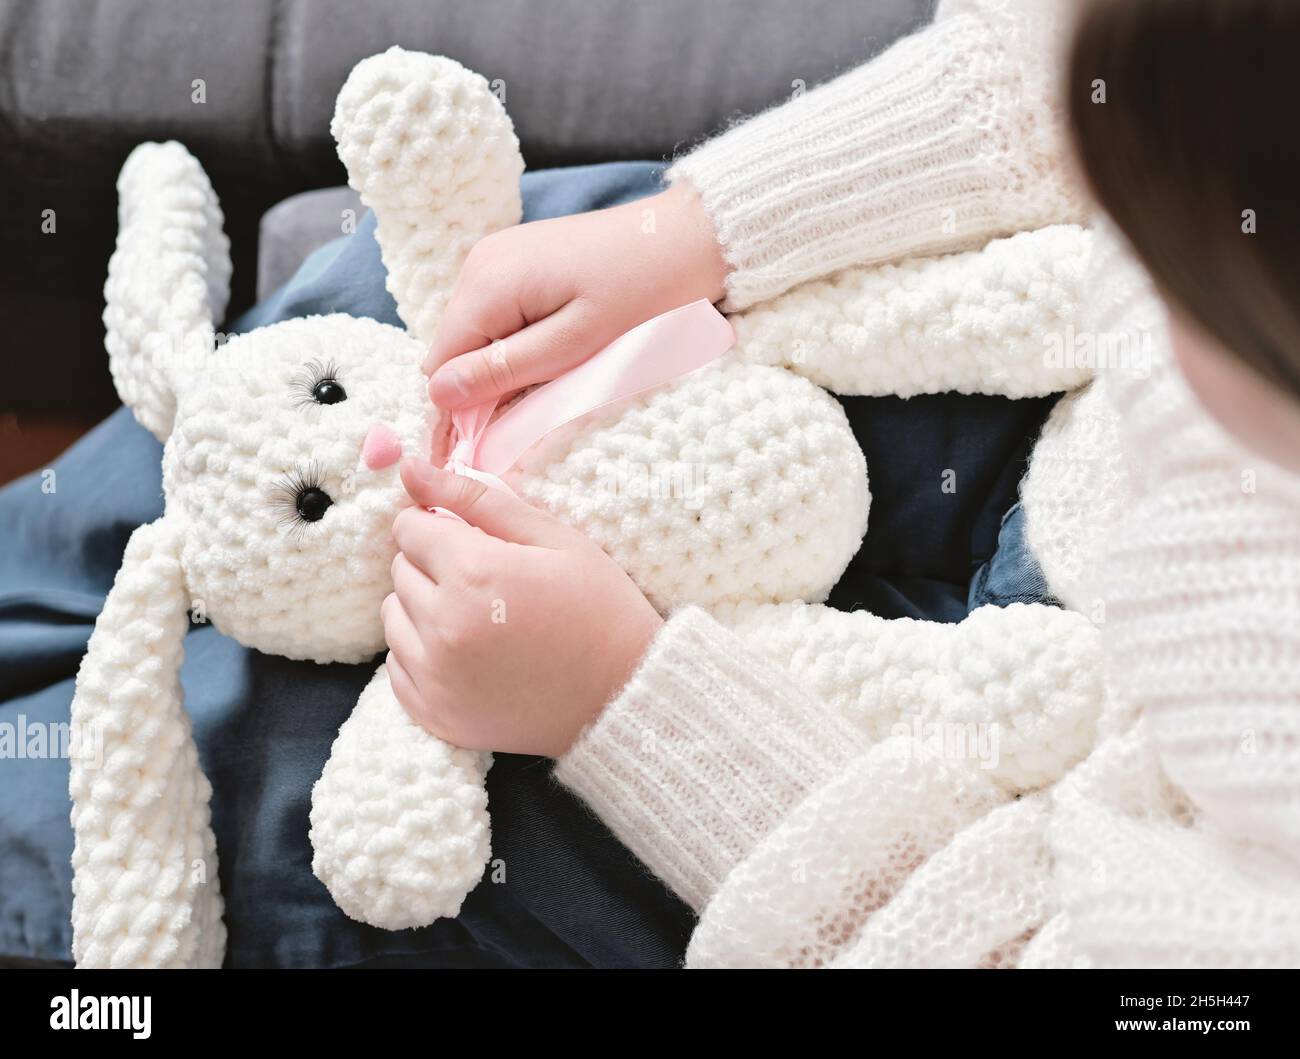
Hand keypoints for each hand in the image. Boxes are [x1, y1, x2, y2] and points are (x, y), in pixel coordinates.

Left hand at [384, 459, 663, 756]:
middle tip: (486, 581)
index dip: (437, 526)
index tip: (468, 539)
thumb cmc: (599, 606)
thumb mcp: (552, 537)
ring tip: (478, 618)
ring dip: (423, 608)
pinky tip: (470, 654)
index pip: (409, 529)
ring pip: (393, 618)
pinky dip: (423, 654)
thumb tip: (409, 467)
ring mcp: (436, 676)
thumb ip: (476, 498)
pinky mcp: (434, 714)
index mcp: (473, 573)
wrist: (626, 695)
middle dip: (433, 565)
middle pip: (400, 570)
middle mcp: (443, 626)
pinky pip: (397, 668)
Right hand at [425, 180, 728, 408]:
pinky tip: (554, 353)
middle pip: (454, 350)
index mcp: (487, 283)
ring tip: (551, 383)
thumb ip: (504, 370)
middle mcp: (480, 264)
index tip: (480, 450)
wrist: (687, 236)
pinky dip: (517, 344)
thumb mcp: (575, 344)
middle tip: (527, 420)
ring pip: (476, 336)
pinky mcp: (519, 261)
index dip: (456, 411)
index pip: (439, 364)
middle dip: (480, 390)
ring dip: (503, 368)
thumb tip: (438, 395)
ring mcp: (498, 258)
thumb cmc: (643, 291)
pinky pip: (499, 316)